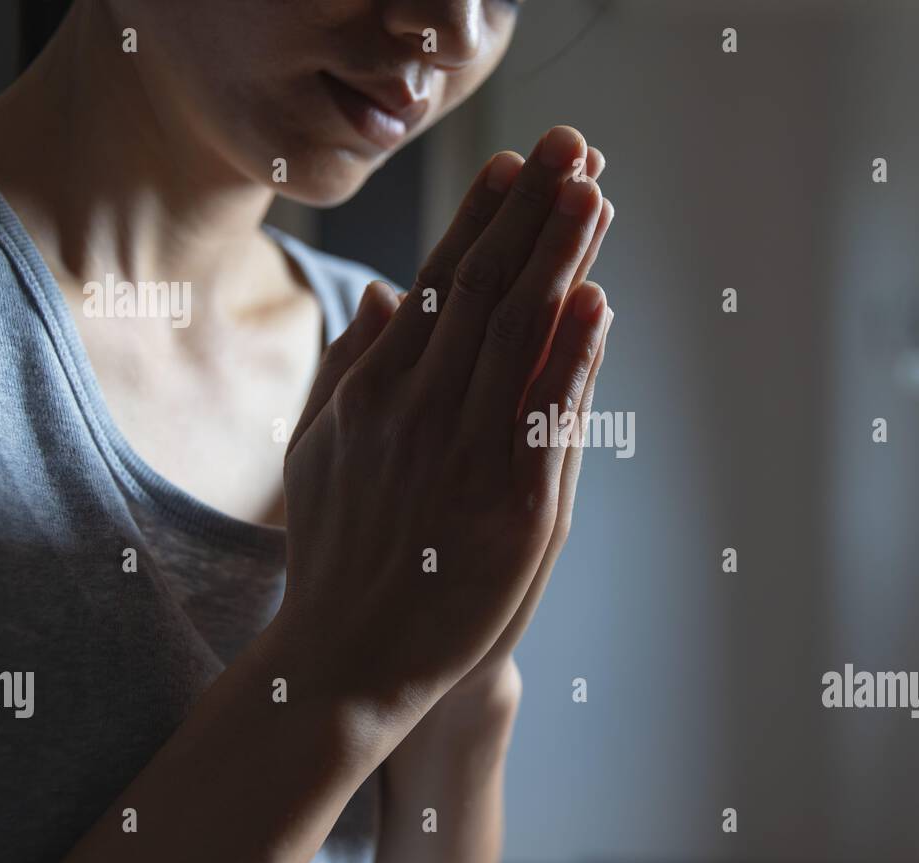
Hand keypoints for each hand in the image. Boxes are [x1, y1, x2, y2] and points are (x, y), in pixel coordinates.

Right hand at [274, 127, 610, 735]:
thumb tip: (386, 293)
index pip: (438, 285)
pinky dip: (575, 358)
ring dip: (562, 260)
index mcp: (372, 393)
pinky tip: (599, 304)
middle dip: (531, 214)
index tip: (515, 167)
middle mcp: (417, 413)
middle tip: (570, 148)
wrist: (348, 659)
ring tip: (594, 194)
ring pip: (520, 340)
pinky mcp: (514, 511)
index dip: (480, 220)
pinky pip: (549, 419)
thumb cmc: (337, 552)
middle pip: (485, 293)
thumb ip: (353, 368)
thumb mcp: (319, 450)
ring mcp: (465, 459)